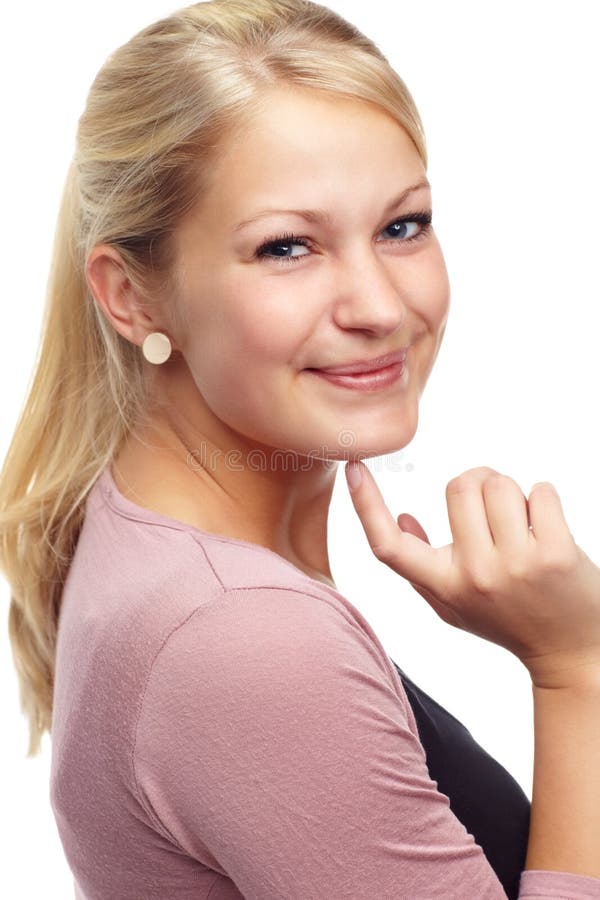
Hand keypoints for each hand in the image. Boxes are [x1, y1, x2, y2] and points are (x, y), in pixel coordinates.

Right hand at [345, 462, 599, 688]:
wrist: (572, 652)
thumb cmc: (509, 621)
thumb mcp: (455, 606)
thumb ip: (422, 566)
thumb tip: (403, 518)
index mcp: (443, 586)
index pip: (388, 546)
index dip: (366, 505)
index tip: (353, 469)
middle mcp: (474, 575)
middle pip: (460, 485)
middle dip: (478, 483)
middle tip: (493, 509)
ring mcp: (515, 564)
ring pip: (499, 483)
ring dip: (512, 492)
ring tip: (522, 523)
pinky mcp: (556, 553)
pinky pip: (541, 490)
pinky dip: (544, 498)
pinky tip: (547, 528)